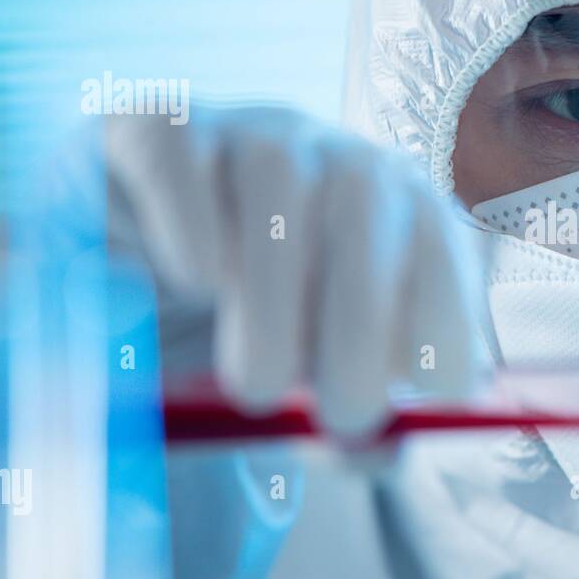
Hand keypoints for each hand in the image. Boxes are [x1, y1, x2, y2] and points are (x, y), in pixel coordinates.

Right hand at [105, 105, 488, 433]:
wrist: (132, 268)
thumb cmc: (252, 333)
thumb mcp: (315, 385)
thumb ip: (352, 426)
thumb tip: (380, 450)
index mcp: (397, 214)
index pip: (443, 240)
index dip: (447, 314)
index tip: (432, 396)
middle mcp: (329, 158)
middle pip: (366, 203)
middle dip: (363, 323)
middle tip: (341, 411)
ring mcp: (241, 133)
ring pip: (276, 178)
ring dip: (274, 293)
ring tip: (257, 380)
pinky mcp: (151, 127)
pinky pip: (179, 154)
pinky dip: (192, 222)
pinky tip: (197, 284)